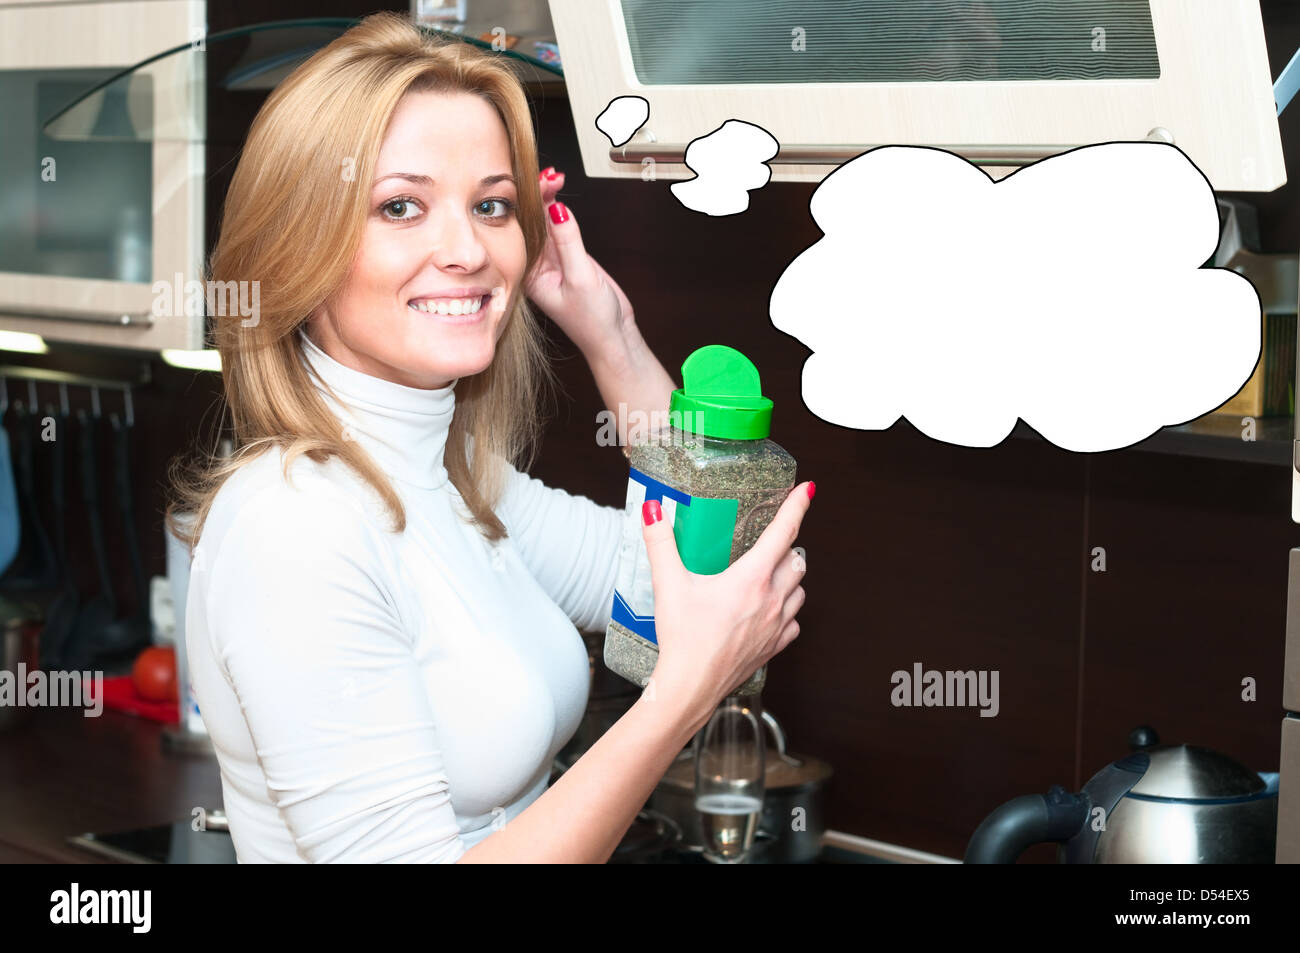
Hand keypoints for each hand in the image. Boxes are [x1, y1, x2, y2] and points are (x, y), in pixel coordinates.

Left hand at [526, 168, 636, 356]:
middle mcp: (536, 266)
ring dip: (550, 198)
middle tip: (552, 175)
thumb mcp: (582, 278)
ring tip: (555, 177)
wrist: (612, 337)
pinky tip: (558, 193)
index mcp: (529, 274)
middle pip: (533, 222)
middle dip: (540, 195)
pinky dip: (560, 210)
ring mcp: (552, 261)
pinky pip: (560, 228)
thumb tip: (557, 209)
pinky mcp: (568, 258)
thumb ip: (569, 242)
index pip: (525, 230)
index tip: (543, 183)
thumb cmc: (593, 321)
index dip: (532, 203)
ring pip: (546, 222)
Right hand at [639, 482, 814, 720]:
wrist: (690, 687)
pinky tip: (772, 611)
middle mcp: (772, 599)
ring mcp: (776, 625)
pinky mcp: (773, 647)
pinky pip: (794, 622)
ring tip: (772, 573)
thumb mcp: (669, 584)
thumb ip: (660, 543)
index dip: (798, 506)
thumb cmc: (683, 638)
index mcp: (752, 578)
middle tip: (772, 540)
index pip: (784, 531)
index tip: (808, 490)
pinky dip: (788, 611)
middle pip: (796, 560)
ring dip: (791, 577)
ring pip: (800, 590)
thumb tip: (652, 510)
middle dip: (787, 546)